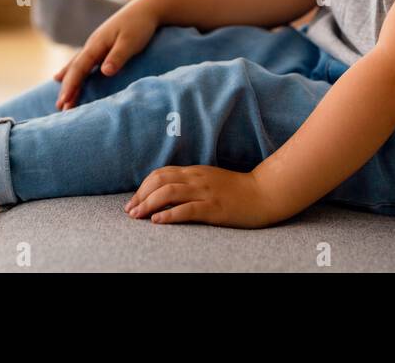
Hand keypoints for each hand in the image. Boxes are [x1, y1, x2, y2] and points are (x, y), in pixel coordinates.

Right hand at [52, 0, 160, 110]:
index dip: (71, 85)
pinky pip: (83, 62)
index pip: (80, 68)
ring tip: (61, 98)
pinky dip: (74, 72)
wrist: (147, 8)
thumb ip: (118, 56)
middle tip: (59, 107)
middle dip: (67, 88)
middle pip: (74, 68)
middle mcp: (92, 44)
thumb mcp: (131, 41)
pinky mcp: (102, 46)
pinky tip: (67, 76)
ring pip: (77, 65)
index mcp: (97, 44)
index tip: (65, 101)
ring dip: (68, 82)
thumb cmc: (140, 25)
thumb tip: (104, 72)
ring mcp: (96, 45)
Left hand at [124, 165, 282, 227]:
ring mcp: (206, 193)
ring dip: (149, 204)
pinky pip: (187, 209)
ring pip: (169, 193)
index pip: (161, 174)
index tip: (133, 202)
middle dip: (141, 196)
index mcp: (195, 172)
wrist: (265, 194)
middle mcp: (197, 179)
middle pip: (160, 181)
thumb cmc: (237, 191)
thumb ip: (190, 183)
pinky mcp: (214, 208)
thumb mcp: (210, 181)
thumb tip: (166, 194)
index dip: (143, 187)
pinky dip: (169, 215)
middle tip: (130, 212)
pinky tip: (158, 222)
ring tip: (138, 217)